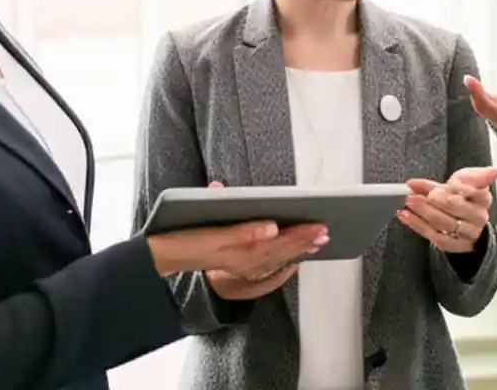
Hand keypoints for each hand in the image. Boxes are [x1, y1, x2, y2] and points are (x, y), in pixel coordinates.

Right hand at [146, 182, 328, 296]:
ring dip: (300, 250)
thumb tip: (271, 227)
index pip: (276, 240)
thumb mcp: (212, 229)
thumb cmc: (190, 236)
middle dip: (304, 241)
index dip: (298, 233)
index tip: (316, 225)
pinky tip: (299, 253)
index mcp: (239, 250)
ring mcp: (243, 267)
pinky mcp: (241, 269)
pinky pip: (270, 266)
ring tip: (320, 241)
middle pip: (280, 250)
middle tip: (326, 230)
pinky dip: (287, 259)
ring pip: (278, 258)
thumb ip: (242, 229)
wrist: (170, 255)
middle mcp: (244, 262)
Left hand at [398, 166, 496, 252]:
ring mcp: (467, 233)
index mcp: (483, 198)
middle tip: (414, 194)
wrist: (470, 225)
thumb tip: (492, 170)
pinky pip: (435, 236)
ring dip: (423, 212)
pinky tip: (406, 216)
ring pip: (444, 223)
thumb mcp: (466, 181)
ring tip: (408, 202)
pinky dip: (417, 225)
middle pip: (455, 207)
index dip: (449, 187)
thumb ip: (466, 176)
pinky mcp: (454, 245)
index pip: (468, 190)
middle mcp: (478, 216)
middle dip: (433, 200)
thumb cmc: (466, 199)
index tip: (434, 186)